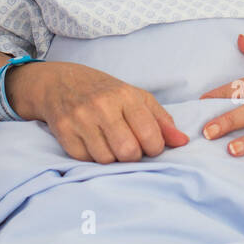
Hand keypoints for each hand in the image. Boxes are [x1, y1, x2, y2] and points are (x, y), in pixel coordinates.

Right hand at [30, 61, 189, 162]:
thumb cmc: (105, 91)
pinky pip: (85, 160)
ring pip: (107, 159)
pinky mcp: (63, 131)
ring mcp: (80, 119)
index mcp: (126, 96)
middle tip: (130, 146)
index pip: (150, 135)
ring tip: (110, 142)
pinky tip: (93, 142)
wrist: (60, 82)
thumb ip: (161, 120)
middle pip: (128, 152)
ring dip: (112, 157)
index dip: (155, 147)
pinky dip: (92, 157)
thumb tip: (183, 141)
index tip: (150, 144)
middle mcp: (102, 106)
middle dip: (134, 155)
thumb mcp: (136, 97)